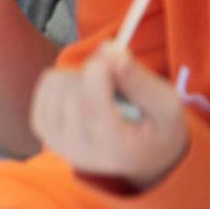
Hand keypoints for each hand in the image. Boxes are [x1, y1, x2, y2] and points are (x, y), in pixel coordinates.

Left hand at [32, 43, 188, 188]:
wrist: (140, 158)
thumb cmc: (157, 130)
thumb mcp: (167, 107)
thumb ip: (140, 81)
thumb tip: (109, 51)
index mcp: (115, 150)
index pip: (91, 105)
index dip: (98, 71)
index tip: (114, 54)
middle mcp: (79, 150)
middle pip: (73, 91)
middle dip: (97, 74)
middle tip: (119, 86)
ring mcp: (56, 140)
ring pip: (56, 84)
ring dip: (80, 76)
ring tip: (105, 95)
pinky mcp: (43, 128)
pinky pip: (46, 85)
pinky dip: (65, 80)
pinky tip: (86, 95)